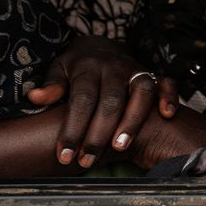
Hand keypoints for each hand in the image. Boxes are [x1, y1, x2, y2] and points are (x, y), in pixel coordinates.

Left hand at [25, 35, 178, 167]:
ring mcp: (136, 70)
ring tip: (120, 147)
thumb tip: (35, 97)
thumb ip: (51, 85)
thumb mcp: (57, 70)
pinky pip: (168, 82)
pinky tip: (167, 115)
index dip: (73, 128)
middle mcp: (114, 68)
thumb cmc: (76, 67)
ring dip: (132, 120)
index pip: (81, 100)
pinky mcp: (153, 74)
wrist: (100, 46)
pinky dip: (170, 96)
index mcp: (88, 68)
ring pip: (141, 92)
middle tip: (87, 160)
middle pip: (111, 101)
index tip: (65, 155)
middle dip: (99, 133)